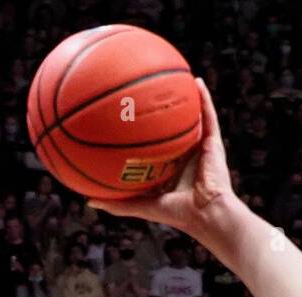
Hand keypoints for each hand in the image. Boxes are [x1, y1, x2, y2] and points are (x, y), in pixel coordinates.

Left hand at [87, 79, 233, 247]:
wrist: (206, 214)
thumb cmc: (176, 214)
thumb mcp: (141, 207)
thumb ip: (117, 204)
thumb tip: (88, 202)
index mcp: (170, 170)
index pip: (155, 148)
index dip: (143, 135)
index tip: (126, 121)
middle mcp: (185, 156)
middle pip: (171, 129)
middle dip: (161, 113)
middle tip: (145, 94)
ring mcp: (200, 148)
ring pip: (191, 118)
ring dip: (184, 99)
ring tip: (173, 78)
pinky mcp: (213, 143)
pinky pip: (208, 116)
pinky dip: (204, 99)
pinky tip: (195, 81)